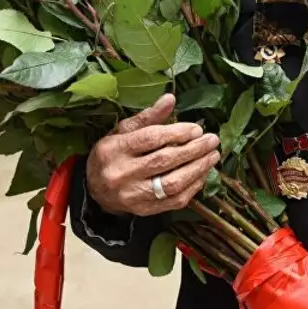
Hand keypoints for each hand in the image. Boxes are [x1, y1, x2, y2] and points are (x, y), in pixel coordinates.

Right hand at [86, 94, 220, 216]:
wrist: (95, 190)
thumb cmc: (112, 154)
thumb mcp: (122, 131)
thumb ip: (148, 116)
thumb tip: (171, 98)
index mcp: (114, 150)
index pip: (150, 139)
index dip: (177, 133)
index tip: (196, 129)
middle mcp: (121, 174)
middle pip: (164, 161)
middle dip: (193, 150)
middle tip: (212, 140)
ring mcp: (133, 196)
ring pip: (172, 184)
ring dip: (197, 169)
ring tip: (212, 156)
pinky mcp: (144, 210)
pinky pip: (174, 201)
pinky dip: (193, 187)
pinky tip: (202, 174)